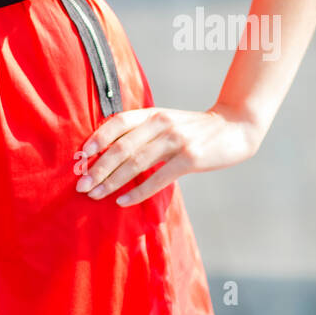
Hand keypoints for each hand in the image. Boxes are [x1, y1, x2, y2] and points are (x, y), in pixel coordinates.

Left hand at [75, 102, 261, 206]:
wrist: (234, 127)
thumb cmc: (193, 130)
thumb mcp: (166, 122)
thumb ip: (142, 132)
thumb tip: (109, 151)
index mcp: (152, 114)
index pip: (118, 122)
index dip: (98, 138)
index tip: (80, 156)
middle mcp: (161, 123)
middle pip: (122, 147)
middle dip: (98, 168)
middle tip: (82, 185)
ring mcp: (176, 140)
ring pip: (136, 163)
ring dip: (112, 181)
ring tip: (96, 195)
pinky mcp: (190, 158)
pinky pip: (158, 178)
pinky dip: (138, 191)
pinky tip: (123, 200)